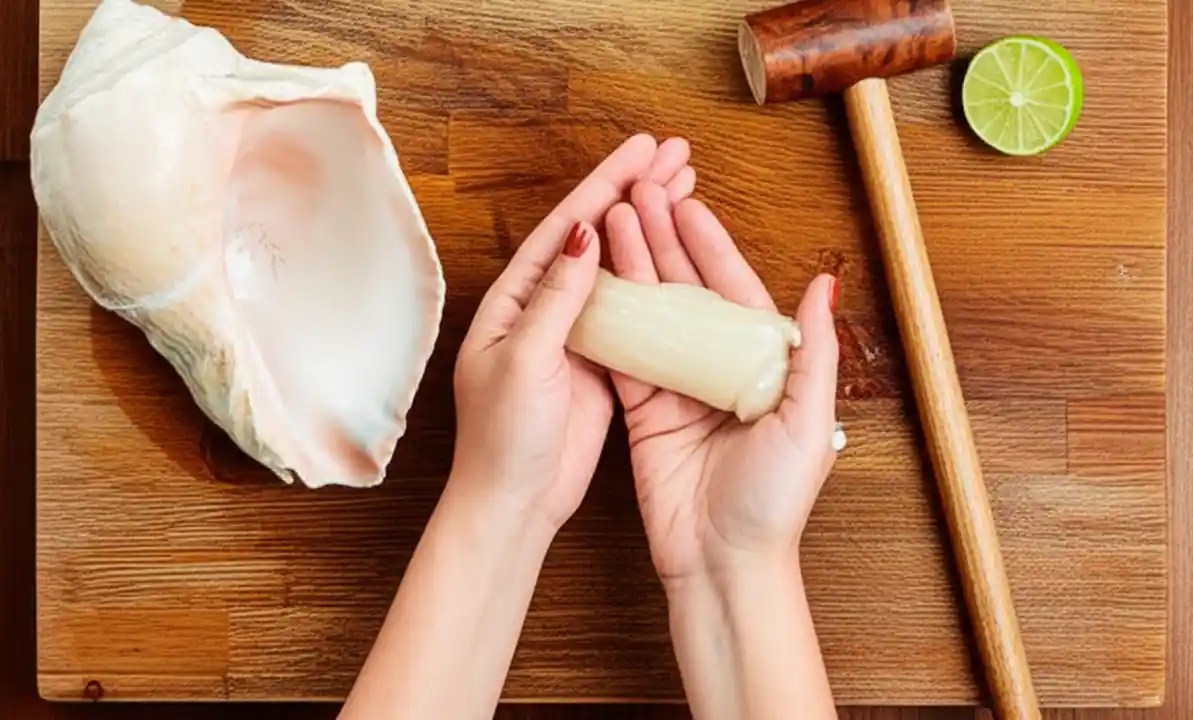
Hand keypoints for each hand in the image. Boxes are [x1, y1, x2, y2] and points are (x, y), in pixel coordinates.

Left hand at [449, 135, 696, 530]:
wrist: (514, 503)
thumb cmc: (503, 437)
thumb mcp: (526, 359)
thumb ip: (558, 298)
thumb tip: (584, 234)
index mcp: (515, 301)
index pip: (565, 227)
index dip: (606, 185)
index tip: (644, 150)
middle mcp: (543, 309)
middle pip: (596, 237)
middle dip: (636, 192)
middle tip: (679, 154)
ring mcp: (574, 337)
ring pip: (620, 270)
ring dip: (652, 230)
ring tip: (689, 189)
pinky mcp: (600, 366)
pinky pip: (633, 314)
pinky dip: (657, 283)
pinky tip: (685, 260)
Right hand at [603, 186, 839, 583]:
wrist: (724, 564)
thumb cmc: (774, 502)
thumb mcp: (807, 422)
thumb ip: (813, 351)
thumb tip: (825, 281)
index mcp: (763, 364)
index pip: (732, 288)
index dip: (708, 244)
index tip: (684, 202)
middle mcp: (720, 368)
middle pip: (687, 291)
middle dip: (661, 241)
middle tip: (636, 196)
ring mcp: (680, 388)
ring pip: (652, 314)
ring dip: (632, 269)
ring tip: (609, 224)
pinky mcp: (644, 413)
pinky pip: (624, 357)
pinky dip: (609, 322)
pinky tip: (592, 284)